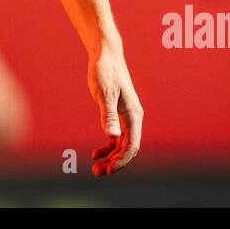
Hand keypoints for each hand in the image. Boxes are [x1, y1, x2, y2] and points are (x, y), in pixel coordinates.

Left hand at [87, 44, 142, 176]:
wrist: (105, 55)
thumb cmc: (105, 71)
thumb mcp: (104, 93)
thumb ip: (108, 115)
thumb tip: (112, 136)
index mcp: (134, 115)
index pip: (132, 145)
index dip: (121, 160)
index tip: (108, 170)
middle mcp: (133, 118)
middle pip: (127, 148)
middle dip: (114, 163)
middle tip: (97, 173)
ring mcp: (126, 117)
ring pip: (121, 144)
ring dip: (110, 157)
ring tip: (96, 168)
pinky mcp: (117, 113)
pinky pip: (116, 137)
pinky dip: (108, 147)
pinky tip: (96, 153)